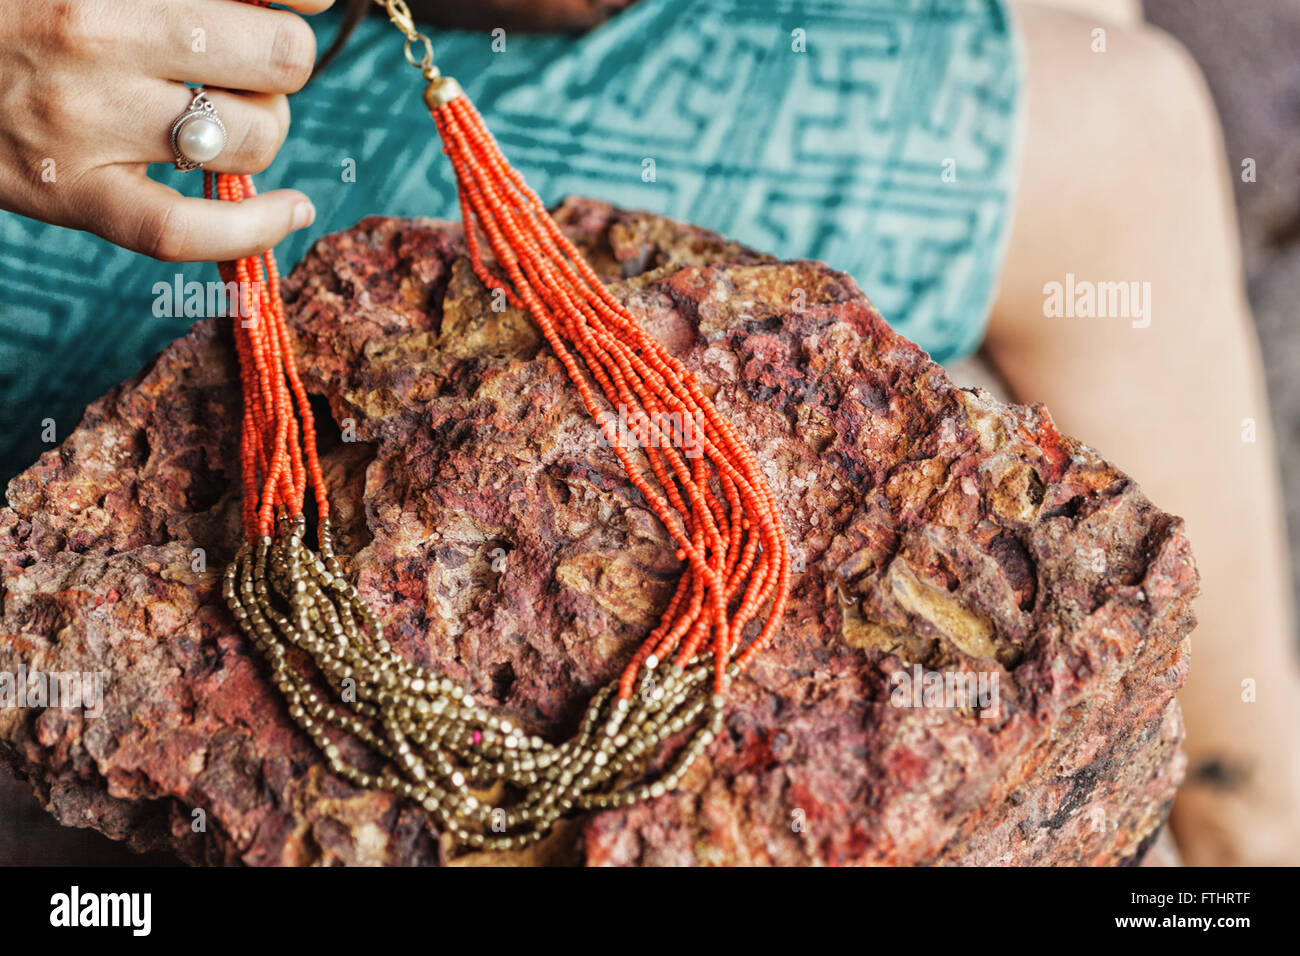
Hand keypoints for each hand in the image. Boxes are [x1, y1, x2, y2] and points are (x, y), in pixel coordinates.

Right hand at [0, 0, 333, 260]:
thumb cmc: (18, 2)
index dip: (304, 0)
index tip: (303, 3)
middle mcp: (97, 38)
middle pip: (280, 61)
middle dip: (279, 60)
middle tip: (244, 61)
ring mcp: (84, 124)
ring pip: (253, 139)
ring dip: (259, 128)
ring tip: (220, 112)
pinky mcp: (73, 195)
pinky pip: (188, 232)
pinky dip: (256, 228)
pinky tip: (293, 208)